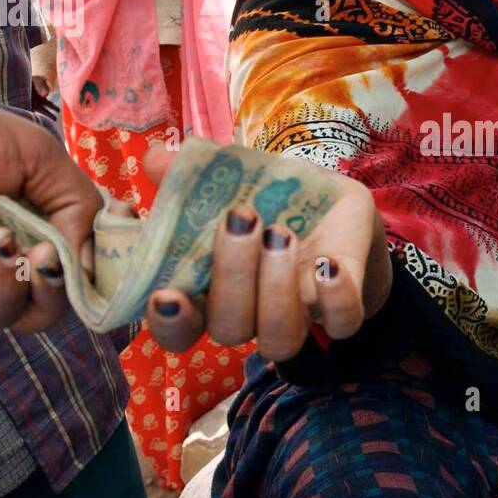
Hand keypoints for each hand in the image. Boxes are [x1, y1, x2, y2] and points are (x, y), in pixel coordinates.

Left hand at [0, 61, 99, 331]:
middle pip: (75, 284)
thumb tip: (98, 260)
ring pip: (40, 311)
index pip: (96, 240)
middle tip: (67, 256)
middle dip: (84, 277)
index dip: (117, 250)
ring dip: (47, 288)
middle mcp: (19, 239)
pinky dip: (3, 291)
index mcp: (42, 200)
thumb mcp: (32, 151)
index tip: (129, 244)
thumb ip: (78, 204)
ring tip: (32, 254)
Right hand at [142, 146, 392, 360]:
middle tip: (243, 219)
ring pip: (279, 339)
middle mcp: (251, 315)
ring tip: (282, 234)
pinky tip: (329, 263)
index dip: (170, 323)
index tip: (166, 294)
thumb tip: (154, 158)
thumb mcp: (238, 179)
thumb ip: (194, 176)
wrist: (336, 212)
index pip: (179, 331)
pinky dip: (336, 298)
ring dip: (277, 289)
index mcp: (212, 291)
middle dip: (232, 276)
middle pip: (229, 328)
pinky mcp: (342, 310)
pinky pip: (341, 323)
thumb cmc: (273, 201)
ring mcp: (297, 317)